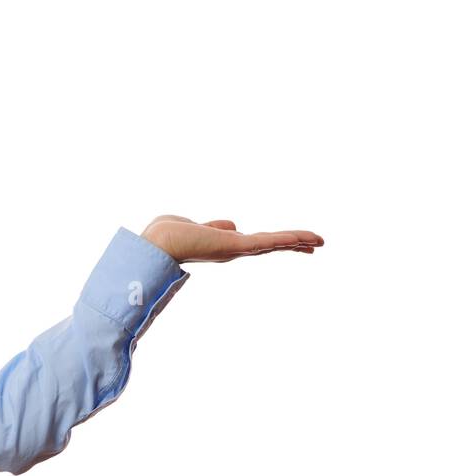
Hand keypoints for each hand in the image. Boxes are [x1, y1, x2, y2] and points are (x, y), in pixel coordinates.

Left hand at [140, 215, 324, 263]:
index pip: (256, 242)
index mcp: (223, 244)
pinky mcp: (237, 246)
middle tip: (317, 244)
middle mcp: (232, 250)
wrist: (154, 246)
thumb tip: (230, 226)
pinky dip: (289, 239)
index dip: (276, 241)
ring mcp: (236, 249)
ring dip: (297, 240)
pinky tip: (307, 238)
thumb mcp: (195, 226)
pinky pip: (268, 241)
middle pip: (270, 245)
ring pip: (273, 243)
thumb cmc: (166, 236)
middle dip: (293, 244)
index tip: (293, 242)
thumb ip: (214, 226)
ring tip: (320, 240)